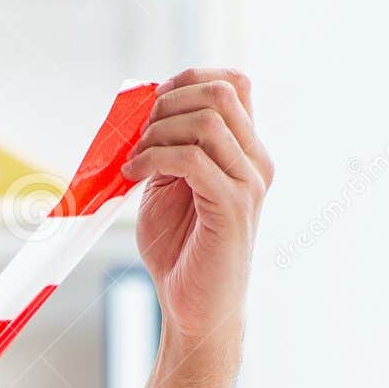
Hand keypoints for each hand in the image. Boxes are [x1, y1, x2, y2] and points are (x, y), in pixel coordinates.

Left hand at [122, 67, 274, 348]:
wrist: (194, 308)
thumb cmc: (179, 253)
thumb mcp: (165, 190)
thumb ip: (164, 153)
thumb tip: (140, 118)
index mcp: (243, 151)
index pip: (234, 84)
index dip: (190, 79)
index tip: (151, 103)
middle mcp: (255, 160)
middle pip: (222, 92)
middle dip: (169, 102)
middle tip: (137, 133)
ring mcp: (248, 182)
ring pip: (208, 121)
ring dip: (158, 132)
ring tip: (133, 160)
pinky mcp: (232, 207)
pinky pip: (195, 160)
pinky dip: (155, 159)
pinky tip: (133, 176)